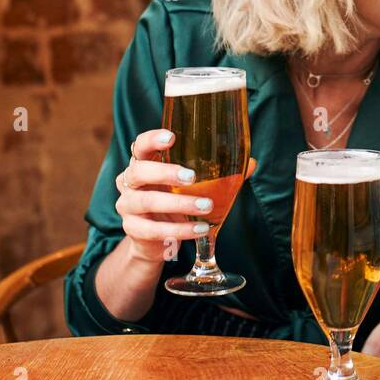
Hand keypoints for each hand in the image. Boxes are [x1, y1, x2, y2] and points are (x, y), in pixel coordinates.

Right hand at [114, 128, 255, 265]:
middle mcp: (130, 182)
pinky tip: (200, 229)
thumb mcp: (193, 186)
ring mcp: (128, 206)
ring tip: (206, 206)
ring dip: (179, 204)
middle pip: (139, 171)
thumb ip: (219, 174)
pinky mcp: (133, 230)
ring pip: (146, 201)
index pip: (140, 145)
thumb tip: (250, 163)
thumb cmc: (175, 202)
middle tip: (192, 177)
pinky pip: (154, 230)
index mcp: (144, 163)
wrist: (155, 241)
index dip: (152, 139)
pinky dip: (179, 230)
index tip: (172, 138)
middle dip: (165, 172)